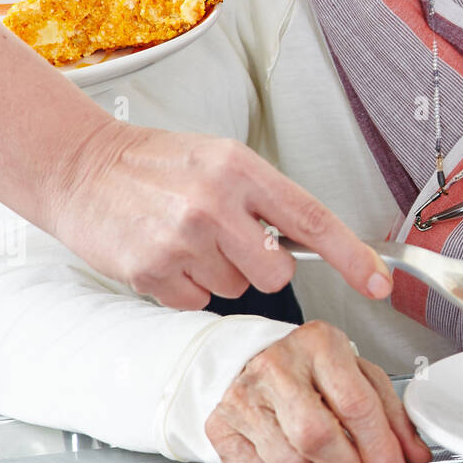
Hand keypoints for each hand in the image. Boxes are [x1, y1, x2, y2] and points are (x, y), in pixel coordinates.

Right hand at [49, 120, 394, 308]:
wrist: (82, 167)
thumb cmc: (158, 164)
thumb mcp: (220, 159)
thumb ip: (264, 197)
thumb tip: (311, 241)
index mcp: (241, 169)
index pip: (312, 219)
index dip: (352, 256)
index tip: (379, 282)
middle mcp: (214, 203)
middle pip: (276, 272)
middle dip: (262, 266)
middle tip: (228, 238)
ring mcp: (182, 240)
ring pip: (235, 289)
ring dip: (218, 272)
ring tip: (185, 237)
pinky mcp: (152, 272)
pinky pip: (196, 302)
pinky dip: (185, 286)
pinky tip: (164, 254)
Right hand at [206, 322, 431, 462]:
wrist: (253, 360)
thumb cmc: (313, 369)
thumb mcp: (359, 376)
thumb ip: (391, 416)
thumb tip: (413, 458)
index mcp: (319, 344)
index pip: (355, 403)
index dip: (380, 448)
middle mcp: (277, 366)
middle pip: (317, 437)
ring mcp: (243, 397)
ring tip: (326, 460)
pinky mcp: (220, 426)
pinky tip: (293, 457)